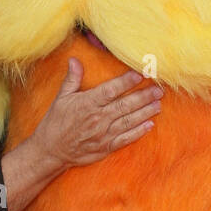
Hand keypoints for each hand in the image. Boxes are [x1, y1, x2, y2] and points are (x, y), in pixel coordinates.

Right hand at [32, 58, 162, 169]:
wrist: (51, 150)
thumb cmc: (56, 122)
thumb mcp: (61, 98)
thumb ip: (72, 79)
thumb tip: (75, 59)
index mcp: (87, 103)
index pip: (111, 90)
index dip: (127, 82)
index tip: (140, 74)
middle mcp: (97, 118)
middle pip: (125, 105)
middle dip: (143, 96)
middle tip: (159, 90)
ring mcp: (103, 134)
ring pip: (129, 121)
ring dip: (145, 113)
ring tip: (158, 104)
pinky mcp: (105, 147)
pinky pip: (125, 139)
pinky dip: (138, 132)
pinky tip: (150, 125)